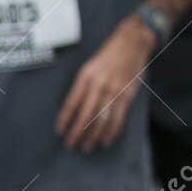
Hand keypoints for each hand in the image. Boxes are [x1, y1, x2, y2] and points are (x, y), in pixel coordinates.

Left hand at [56, 20, 151, 152]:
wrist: (132, 43)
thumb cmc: (107, 56)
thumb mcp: (89, 67)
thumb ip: (82, 86)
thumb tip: (74, 109)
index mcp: (85, 77)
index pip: (72, 103)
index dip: (65, 119)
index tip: (60, 131)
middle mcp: (99, 85)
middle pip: (85, 114)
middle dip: (77, 132)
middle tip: (71, 145)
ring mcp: (114, 91)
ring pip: (102, 119)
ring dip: (93, 136)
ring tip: (87, 147)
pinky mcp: (128, 95)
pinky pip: (118, 118)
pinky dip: (111, 131)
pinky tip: (105, 140)